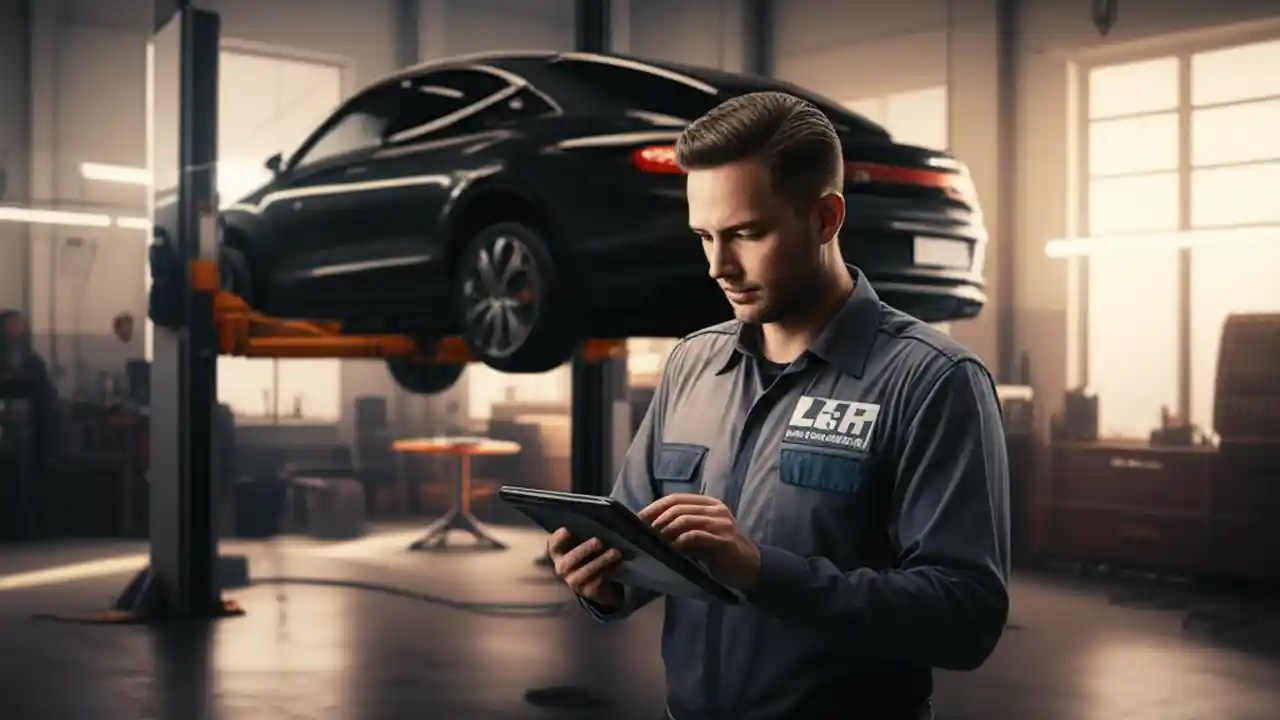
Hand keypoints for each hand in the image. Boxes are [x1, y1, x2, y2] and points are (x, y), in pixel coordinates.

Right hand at [548, 528, 623, 608]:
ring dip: (600, 562)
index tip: (567, 529)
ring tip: (616, 552)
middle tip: (598, 541)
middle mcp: (562, 567)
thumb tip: (624, 514)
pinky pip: (596, 582)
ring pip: (584, 572)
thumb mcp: (594, 540)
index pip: (553, 545)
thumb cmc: (595, 554)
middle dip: (584, 550)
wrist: (603, 582)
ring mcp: (573, 581)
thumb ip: (599, 529)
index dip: (558, 538)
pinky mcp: (587, 592)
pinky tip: (619, 564)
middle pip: (568, 560)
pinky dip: (608, 571)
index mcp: (560, 552)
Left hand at [638, 493, 761, 592]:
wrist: (750, 568)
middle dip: (657, 519)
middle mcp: (716, 510)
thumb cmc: (720, 553)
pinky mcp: (724, 540)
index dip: (655, 507)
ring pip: (685, 519)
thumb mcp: (700, 536)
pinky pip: (697, 536)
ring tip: (655, 542)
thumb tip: (650, 529)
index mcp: (709, 504)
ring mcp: (721, 524)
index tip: (638, 519)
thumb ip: (682, 529)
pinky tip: (672, 549)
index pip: (676, 498)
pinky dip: (681, 541)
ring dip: (666, 530)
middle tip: (644, 533)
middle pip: (678, 507)